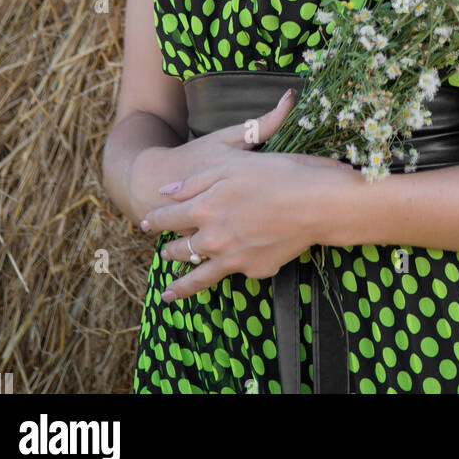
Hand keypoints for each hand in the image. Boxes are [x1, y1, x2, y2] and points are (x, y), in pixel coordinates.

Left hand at [139, 99, 358, 302]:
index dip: (153, 221)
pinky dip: (227, 273)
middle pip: (180, 249)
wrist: (315, 204)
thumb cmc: (276, 174)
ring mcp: (233, 259)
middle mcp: (213, 238)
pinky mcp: (254, 271)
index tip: (143, 224)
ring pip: (198, 276)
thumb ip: (195, 182)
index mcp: (204, 208)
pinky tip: (225, 276)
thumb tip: (166, 192)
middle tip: (162, 253)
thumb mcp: (231, 165)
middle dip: (168, 250)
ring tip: (167, 293)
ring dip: (180, 285)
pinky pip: (235, 273)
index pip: (167, 218)